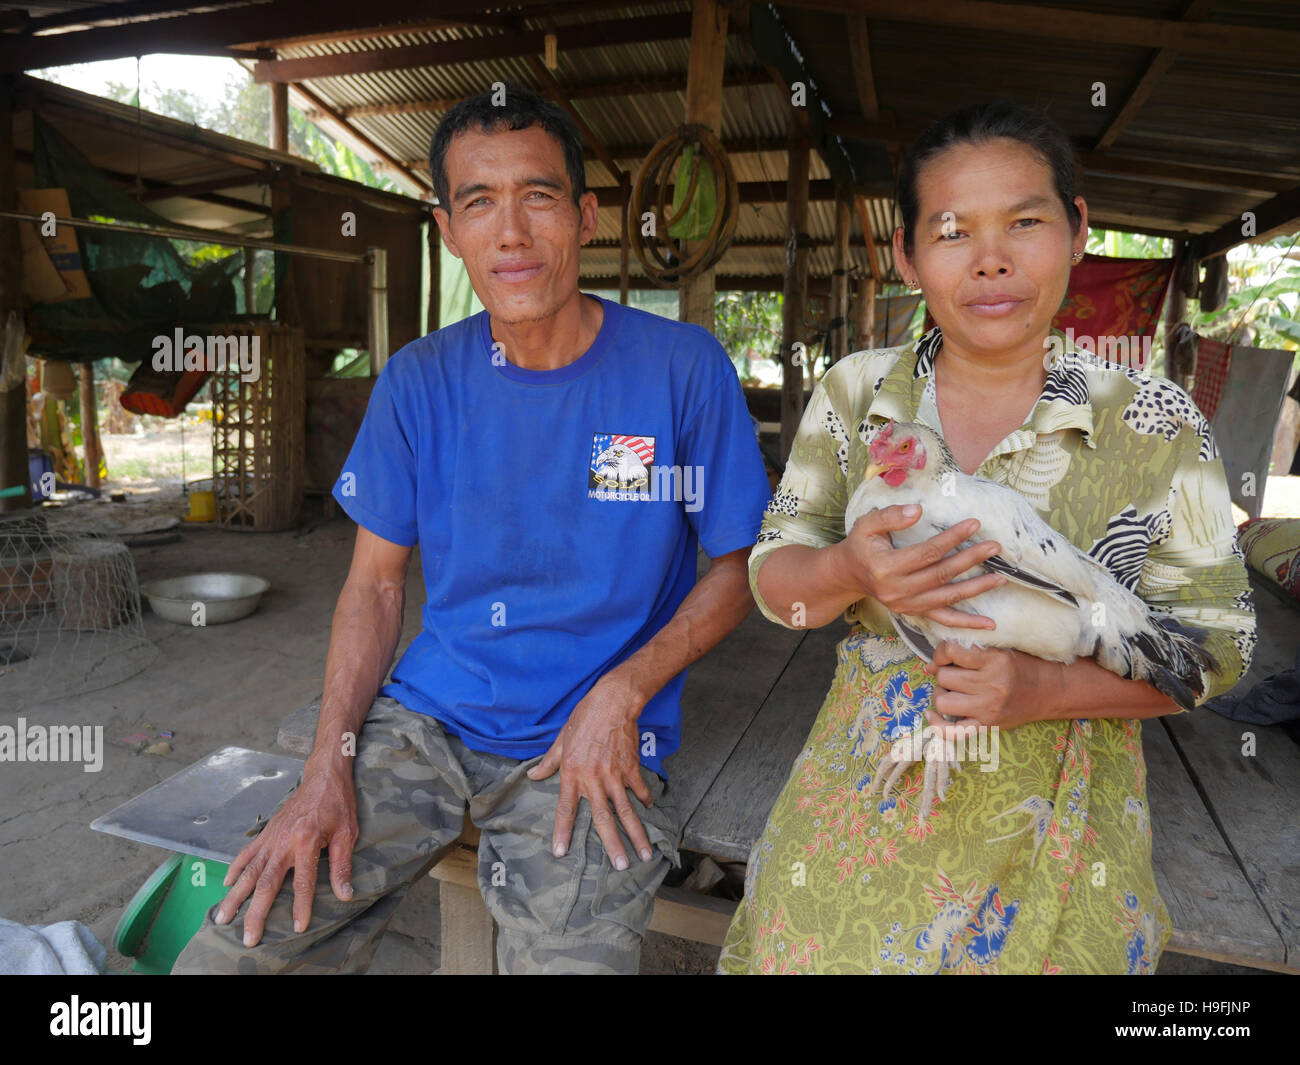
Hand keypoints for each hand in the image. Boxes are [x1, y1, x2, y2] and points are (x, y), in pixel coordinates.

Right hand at [214, 766, 357, 946]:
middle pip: (266, 882)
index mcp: (306, 840)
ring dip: (235, 896)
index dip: (301, 906)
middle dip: (256, 913)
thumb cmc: (338, 803)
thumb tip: (345, 894)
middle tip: (248, 937)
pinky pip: (246, 854)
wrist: (323, 776)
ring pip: (249, 872)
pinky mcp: (266, 833)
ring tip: (223, 917)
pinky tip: (228, 886)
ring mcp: (271, 837)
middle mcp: (283, 841)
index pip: (302, 881)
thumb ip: (342, 866)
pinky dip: (235, 869)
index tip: (297, 928)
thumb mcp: (347, 833)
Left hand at [527, 675, 653, 870]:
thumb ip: (548, 762)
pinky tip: (649, 811)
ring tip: (645, 853)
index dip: (563, 832)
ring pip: (626, 811)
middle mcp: (593, 780)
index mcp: (572, 774)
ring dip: (636, 833)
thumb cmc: (583, 719)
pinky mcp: (631, 768)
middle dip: (613, 844)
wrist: (612, 703)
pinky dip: (644, 801)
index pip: (565, 809)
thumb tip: (534, 776)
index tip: (561, 852)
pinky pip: (639, 790)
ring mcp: (615, 776)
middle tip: (620, 866)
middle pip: (603, 819)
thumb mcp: (560, 740)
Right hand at [841, 505, 1007, 629]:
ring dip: (976, 588)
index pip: (928, 552)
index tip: (974, 524)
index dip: (952, 538)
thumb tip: (918, 510)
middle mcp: (897, 590)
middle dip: (971, 560)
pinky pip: (943, 619)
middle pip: (942, 574)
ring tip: (1000, 578)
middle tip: (994, 547)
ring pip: (947, 597)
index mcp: (886, 567)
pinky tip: (989, 624)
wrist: (849, 574)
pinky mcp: (913, 613)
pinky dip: (966, 623)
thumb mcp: (867, 524)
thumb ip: (890, 515)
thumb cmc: (861, 544)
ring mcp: (906, 605)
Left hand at [922, 640, 1057, 732]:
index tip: (946, 656)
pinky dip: (938, 725)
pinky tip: (932, 716)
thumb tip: (930, 666)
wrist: (1051, 691)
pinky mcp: (988, 726)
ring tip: (953, 692)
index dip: (941, 652)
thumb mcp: (1000, 650)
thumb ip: (967, 652)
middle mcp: (991, 685)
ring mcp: (989, 708)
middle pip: (944, 678)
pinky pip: (953, 732)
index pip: (950, 651)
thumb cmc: (1022, 667)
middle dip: (944, 674)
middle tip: (955, 676)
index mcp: (994, 660)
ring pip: (943, 702)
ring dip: (942, 696)